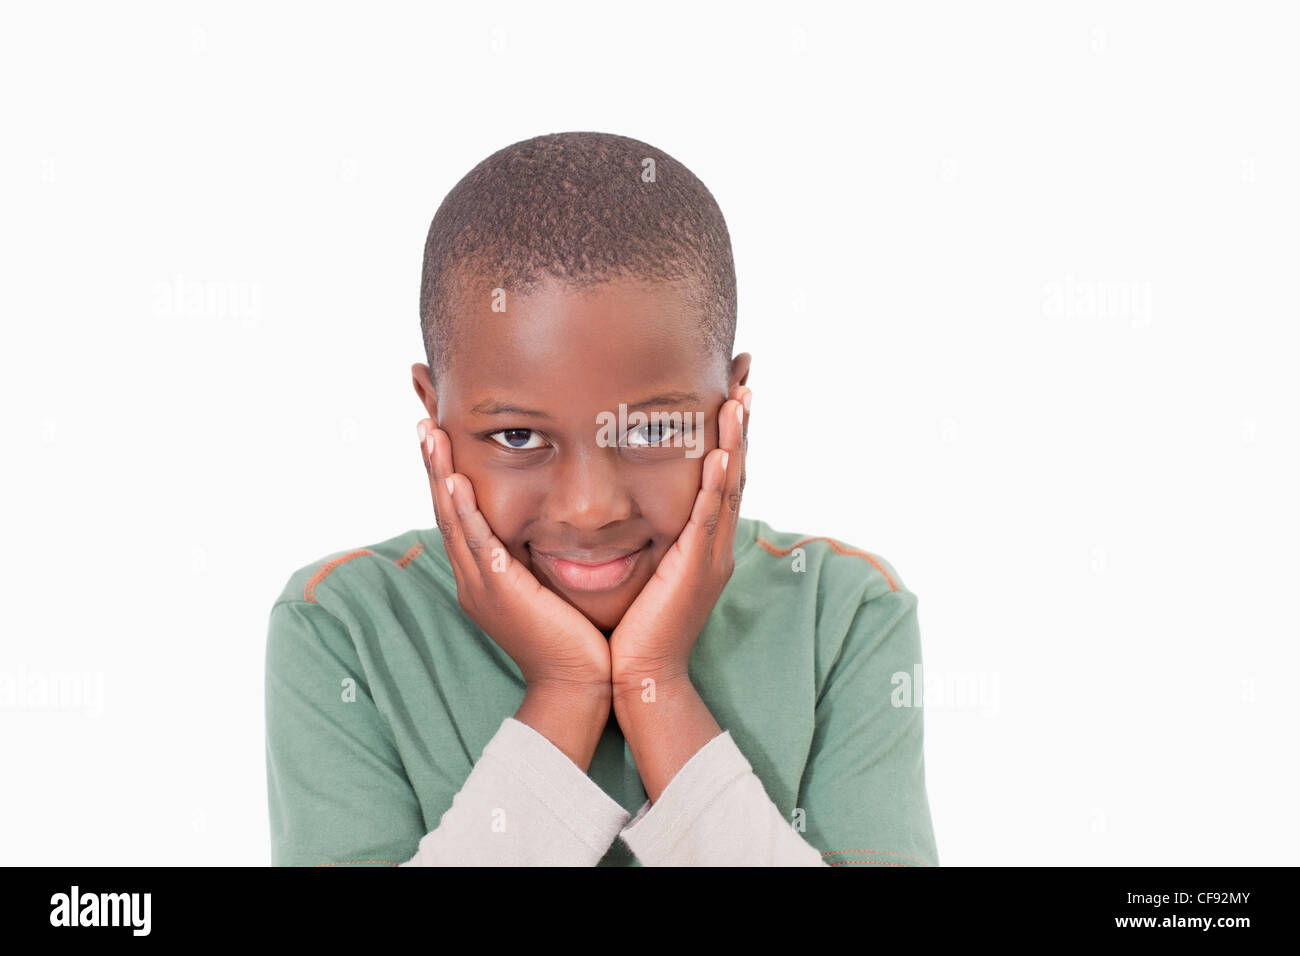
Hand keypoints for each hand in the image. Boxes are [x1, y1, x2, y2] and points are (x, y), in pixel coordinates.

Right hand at [417, 419, 611, 692]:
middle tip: (422, 423)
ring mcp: (481, 586)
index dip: (447, 476)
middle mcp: (473, 578)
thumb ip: (544, 556)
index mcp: (484, 576)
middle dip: (432, 466)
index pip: (459, 515)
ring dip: (439, 475)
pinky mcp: (499, 591)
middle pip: (444, 510)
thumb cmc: (576, 639)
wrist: (578, 685)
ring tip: (428, 436)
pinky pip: (476, 543)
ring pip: (452, 520)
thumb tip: (553, 526)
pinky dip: (463, 511)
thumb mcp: (552, 586)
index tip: (442, 438)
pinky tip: (456, 481)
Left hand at [608, 385, 749, 697]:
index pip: (721, 470)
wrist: (640, 674)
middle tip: (748, 372)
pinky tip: (721, 454)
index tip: (730, 384)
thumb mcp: (643, 565)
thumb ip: (641, 531)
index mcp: (702, 538)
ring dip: (737, 440)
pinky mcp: (695, 570)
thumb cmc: (633, 625)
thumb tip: (620, 498)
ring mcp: (710, 555)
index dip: (728, 427)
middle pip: (737, 467)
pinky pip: (709, 519)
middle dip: (742, 419)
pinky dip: (718, 485)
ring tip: (740, 398)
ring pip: (730, 486)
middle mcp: (715, 541)